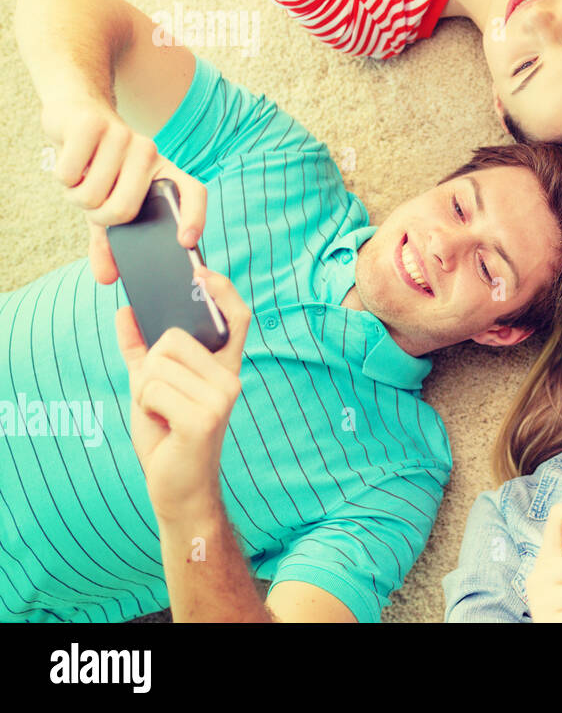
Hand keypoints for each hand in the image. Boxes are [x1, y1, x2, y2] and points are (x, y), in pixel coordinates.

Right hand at [40, 98, 206, 284]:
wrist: (76, 117)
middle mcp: (149, 153)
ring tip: (81, 179)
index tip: (185, 242)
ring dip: (76, 196)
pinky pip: (70, 173)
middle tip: (92, 202)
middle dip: (98, 216)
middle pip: (124, 209)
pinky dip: (63, 177)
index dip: (194, 218)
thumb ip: (109, 240)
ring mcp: (123, 136)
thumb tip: (107, 278)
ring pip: (92, 194)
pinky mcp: (92, 126)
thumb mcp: (108, 202)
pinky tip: (70, 162)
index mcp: (164, 173)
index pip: (193, 194)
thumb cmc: (98, 167)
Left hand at [115, 266, 250, 523]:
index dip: (223, 290)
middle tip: (161, 399)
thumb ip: (140, 351)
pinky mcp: (205, 417)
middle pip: (172, 339)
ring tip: (162, 415)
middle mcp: (230, 378)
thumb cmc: (168, 437)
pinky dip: (146, 408)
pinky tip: (163, 426)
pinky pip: (154, 389)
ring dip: (145, 392)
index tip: (200, 272)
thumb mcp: (151, 387)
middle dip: (150, 367)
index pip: (237, 317)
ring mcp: (222, 397)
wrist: (178, 487)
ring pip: (158, 365)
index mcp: (225, 367)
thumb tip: (124, 312)